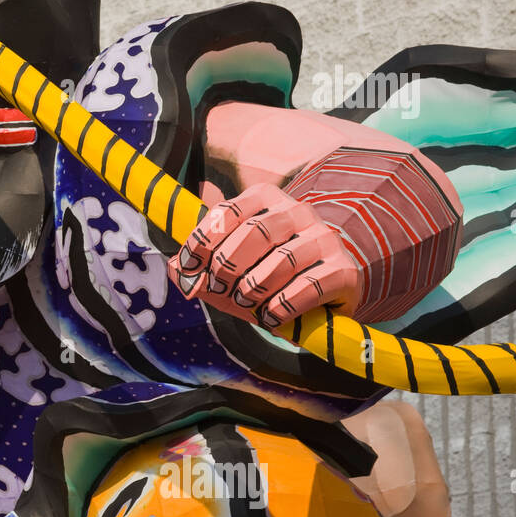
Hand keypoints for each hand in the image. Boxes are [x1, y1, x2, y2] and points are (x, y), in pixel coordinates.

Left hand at [167, 182, 363, 328]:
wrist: (328, 289)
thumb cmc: (269, 275)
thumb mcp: (230, 269)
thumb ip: (199, 267)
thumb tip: (172, 268)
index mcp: (266, 199)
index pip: (226, 212)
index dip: (200, 241)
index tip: (187, 268)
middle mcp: (297, 211)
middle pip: (252, 233)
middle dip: (226, 267)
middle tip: (218, 290)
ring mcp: (324, 238)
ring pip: (279, 262)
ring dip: (253, 290)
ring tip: (247, 304)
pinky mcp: (343, 269)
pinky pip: (305, 288)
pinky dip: (279, 308)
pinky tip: (270, 317)